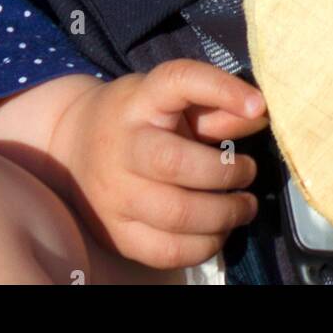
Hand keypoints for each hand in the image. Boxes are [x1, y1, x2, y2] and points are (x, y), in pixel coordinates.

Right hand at [48, 59, 269, 270]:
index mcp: (139, 100)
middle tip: (249, 172)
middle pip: (176, 163)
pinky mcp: (116, 233)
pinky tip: (218, 231)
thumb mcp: (170, 100)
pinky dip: (204, 246)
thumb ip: (216, 106)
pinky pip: (168, 251)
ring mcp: (114, 194)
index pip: (178, 81)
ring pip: (177, 215)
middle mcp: (123, 146)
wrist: (71, 144)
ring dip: (225, 215)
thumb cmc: (138, 118)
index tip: (259, 105)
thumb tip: (261, 115)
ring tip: (243, 207)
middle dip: (227, 173)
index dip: (220, 89)